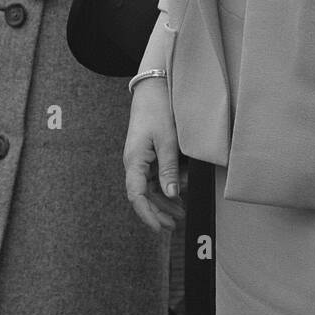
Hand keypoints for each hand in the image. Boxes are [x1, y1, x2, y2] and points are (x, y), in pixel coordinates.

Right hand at [124, 80, 183, 233]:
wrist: (154, 87)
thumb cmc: (159, 110)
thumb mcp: (167, 140)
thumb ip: (169, 169)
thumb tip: (172, 195)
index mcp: (134, 161)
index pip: (136, 196)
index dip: (147, 214)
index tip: (159, 227)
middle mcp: (134, 163)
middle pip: (143, 196)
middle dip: (157, 212)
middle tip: (174, 225)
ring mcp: (140, 159)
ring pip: (149, 188)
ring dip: (163, 201)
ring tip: (180, 214)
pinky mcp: (148, 154)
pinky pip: (154, 177)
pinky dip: (166, 187)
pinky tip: (178, 195)